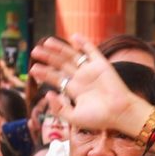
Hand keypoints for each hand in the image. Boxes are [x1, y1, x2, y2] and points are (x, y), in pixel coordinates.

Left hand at [30, 36, 146, 135]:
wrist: (120, 113)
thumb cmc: (100, 118)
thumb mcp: (74, 118)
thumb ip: (59, 109)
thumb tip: (48, 94)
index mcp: (76, 91)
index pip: (57, 78)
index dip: (44, 73)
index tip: (33, 69)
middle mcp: (82, 79)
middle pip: (61, 64)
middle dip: (48, 58)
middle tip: (34, 51)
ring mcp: (91, 71)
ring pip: (72, 56)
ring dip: (60, 48)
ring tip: (46, 42)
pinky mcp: (102, 65)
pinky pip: (92, 51)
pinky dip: (84, 43)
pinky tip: (74, 37)